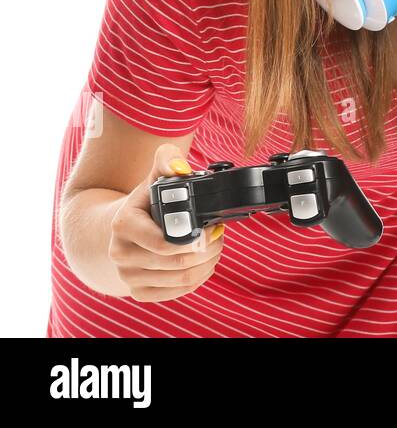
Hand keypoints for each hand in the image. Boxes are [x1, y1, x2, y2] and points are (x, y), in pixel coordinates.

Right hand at [109, 144, 227, 301]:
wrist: (123, 230)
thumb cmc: (146, 203)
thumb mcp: (154, 178)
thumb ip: (167, 162)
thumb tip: (180, 166)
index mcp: (123, 225)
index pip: (165, 243)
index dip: (198, 237)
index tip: (214, 226)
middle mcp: (120, 254)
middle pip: (179, 262)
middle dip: (209, 248)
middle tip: (218, 234)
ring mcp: (128, 277)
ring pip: (182, 278)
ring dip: (208, 262)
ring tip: (214, 246)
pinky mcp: (140, 293)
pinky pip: (179, 292)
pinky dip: (199, 278)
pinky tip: (203, 263)